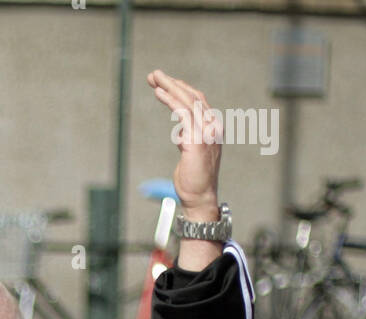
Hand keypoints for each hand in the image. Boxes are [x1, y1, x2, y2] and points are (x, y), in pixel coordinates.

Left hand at [147, 69, 220, 216]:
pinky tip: (159, 93)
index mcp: (213, 128)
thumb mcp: (191, 155)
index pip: (198, 101)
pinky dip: (170, 101)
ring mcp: (206, 132)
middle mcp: (212, 127)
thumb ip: (188, 140)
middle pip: (192, 96)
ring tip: (153, 78)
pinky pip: (182, 113)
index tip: (164, 82)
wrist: (199, 198)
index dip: (181, 89)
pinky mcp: (196, 140)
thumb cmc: (193, 181)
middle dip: (172, 83)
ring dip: (168, 86)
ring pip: (187, 101)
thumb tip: (180, 134)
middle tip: (154, 74)